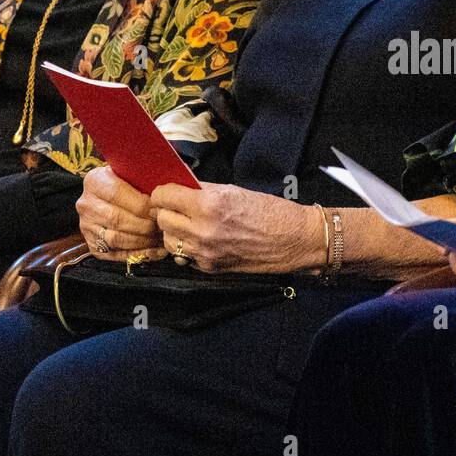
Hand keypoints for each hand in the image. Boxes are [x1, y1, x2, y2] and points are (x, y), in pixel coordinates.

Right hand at [76, 166, 161, 261]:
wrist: (107, 196)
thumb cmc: (127, 183)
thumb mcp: (131, 173)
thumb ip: (143, 179)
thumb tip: (164, 195)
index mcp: (95, 181)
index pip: (117, 194)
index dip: (142, 204)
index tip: (160, 209)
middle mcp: (87, 205)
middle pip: (117, 219)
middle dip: (145, 225)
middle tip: (164, 227)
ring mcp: (87, 227)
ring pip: (116, 239)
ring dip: (143, 242)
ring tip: (162, 239)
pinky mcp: (93, 245)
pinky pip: (116, 254)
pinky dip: (139, 254)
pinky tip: (156, 252)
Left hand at [149, 183, 321, 273]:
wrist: (293, 240)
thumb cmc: (269, 210)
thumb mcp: (233, 190)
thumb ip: (202, 190)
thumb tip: (178, 187)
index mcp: (208, 204)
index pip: (164, 196)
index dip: (163, 191)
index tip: (168, 190)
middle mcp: (202, 230)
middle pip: (162, 219)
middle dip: (167, 210)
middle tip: (177, 205)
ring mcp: (204, 252)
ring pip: (169, 240)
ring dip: (174, 230)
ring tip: (188, 223)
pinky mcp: (209, 267)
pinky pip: (183, 255)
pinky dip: (187, 246)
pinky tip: (201, 238)